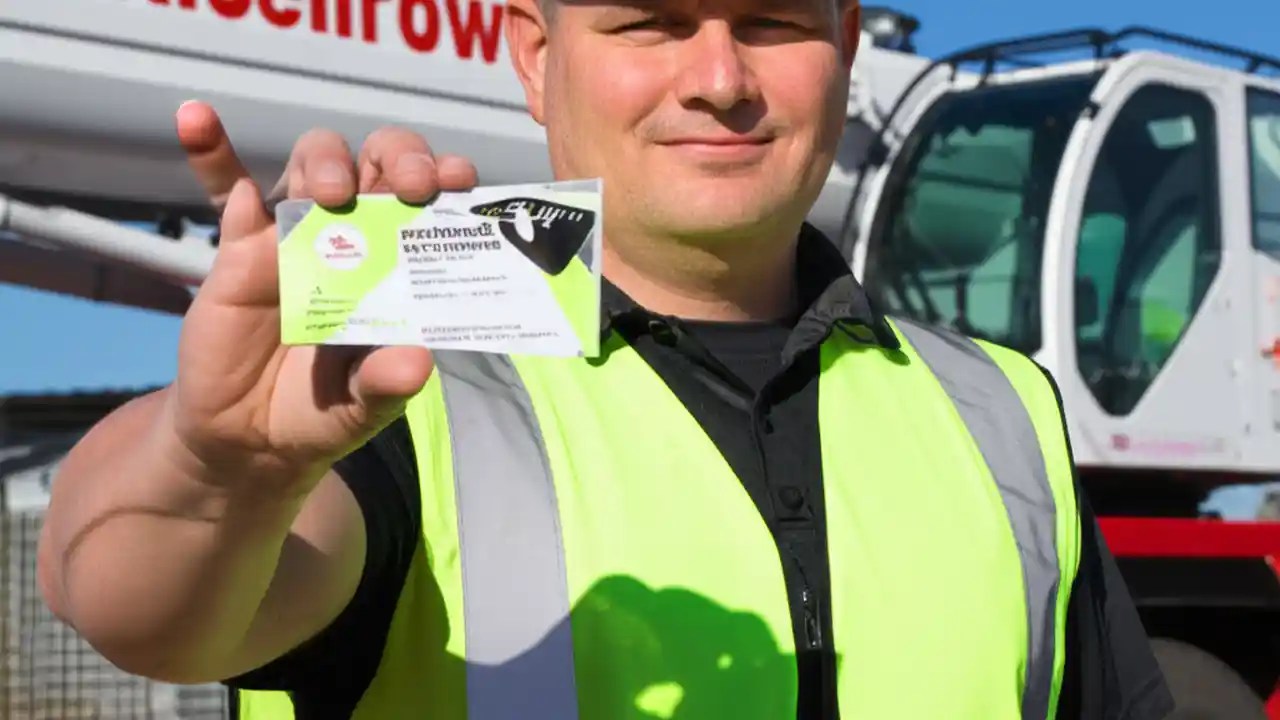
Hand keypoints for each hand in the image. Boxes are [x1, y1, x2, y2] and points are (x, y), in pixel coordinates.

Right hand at [165, 101, 478, 491]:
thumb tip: (415, 365)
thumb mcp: (360, 407)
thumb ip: (385, 384)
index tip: (459, 181)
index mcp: (401, 263)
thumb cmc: (321, 409)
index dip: (447, 180)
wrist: (249, 438)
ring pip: (315, 163)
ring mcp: (297, 234)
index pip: (432, 202)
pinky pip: (223, 187)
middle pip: (380, 163)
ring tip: (330, 194)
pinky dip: (211, 149)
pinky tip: (197, 117)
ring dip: (327, 162)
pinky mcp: (240, 246)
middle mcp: (357, 235)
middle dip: (401, 158)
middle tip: (410, 187)